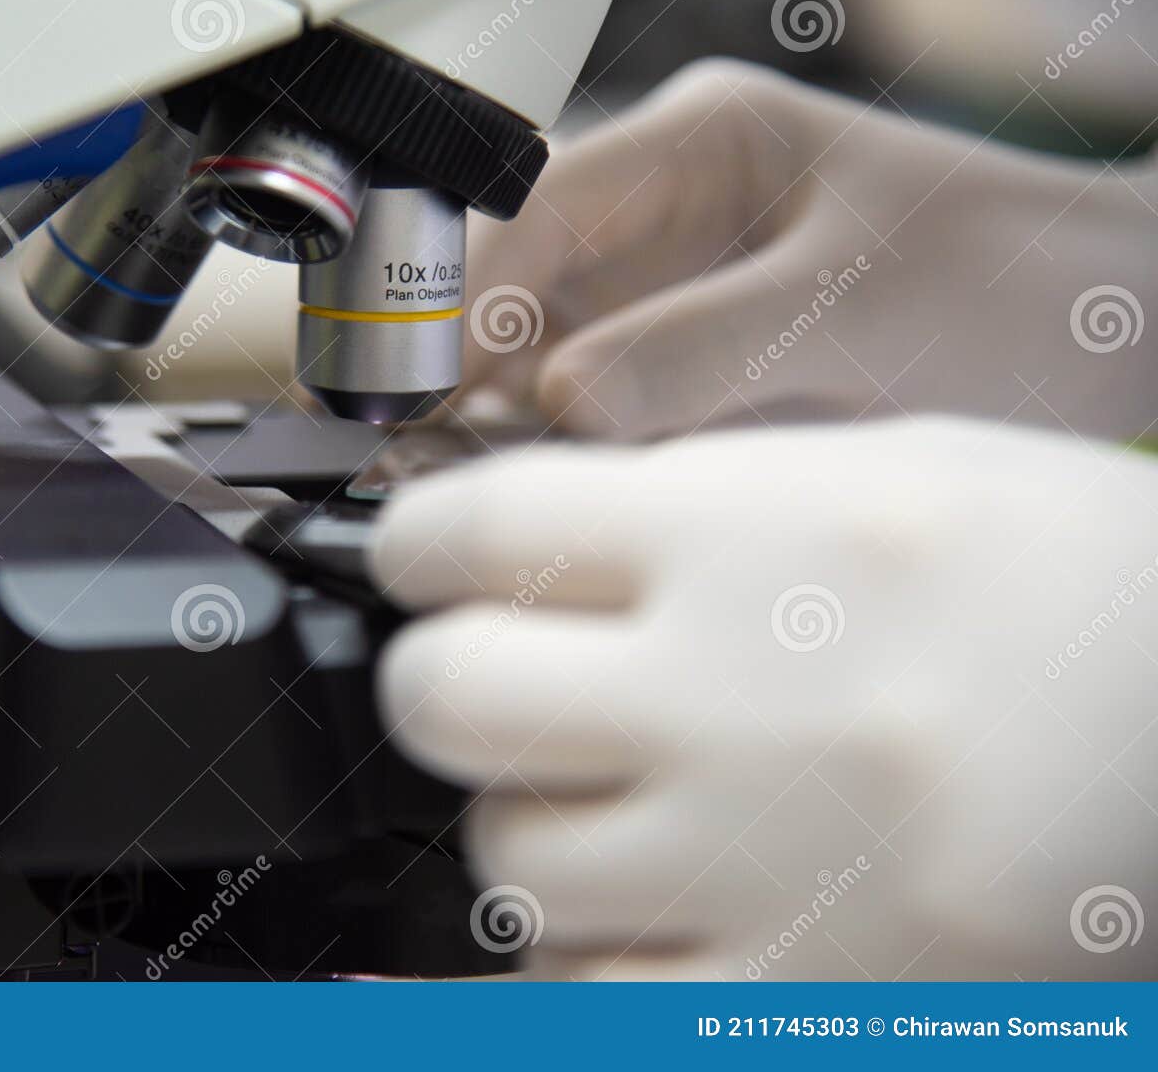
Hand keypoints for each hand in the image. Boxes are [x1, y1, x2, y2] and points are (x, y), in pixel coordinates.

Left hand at [370, 417, 1157, 978]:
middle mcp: (750, 701)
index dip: (415, 545)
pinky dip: (584, 960)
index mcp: (762, 539)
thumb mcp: (879, 477)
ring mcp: (776, 872)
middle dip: (445, 686)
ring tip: (618, 801)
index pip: (481, 529)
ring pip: (511, 868)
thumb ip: (684, 512)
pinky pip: (590, 1007)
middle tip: (491, 681)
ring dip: (529, 828)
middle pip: (453, 700)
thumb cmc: (1068, 586)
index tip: (421, 564)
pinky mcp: (810, 1006)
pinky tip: (640, 909)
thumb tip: (520, 554)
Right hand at [459, 59, 1157, 441]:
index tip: (412, 392)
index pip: (529, 207)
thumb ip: (699, 349)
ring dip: (505, 429)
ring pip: (540, 361)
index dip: (453, 296)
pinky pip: (594, 420)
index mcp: (699, 144)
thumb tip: (558, 405)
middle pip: (513, 286)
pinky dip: (564, 464)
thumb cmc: (1010, 281)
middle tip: (423, 462)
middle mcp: (665, 219)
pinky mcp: (689, 376)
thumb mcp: (851, 306)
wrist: (1109, 339)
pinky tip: (551, 507)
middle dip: (462, 372)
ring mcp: (673, 301)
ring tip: (479, 499)